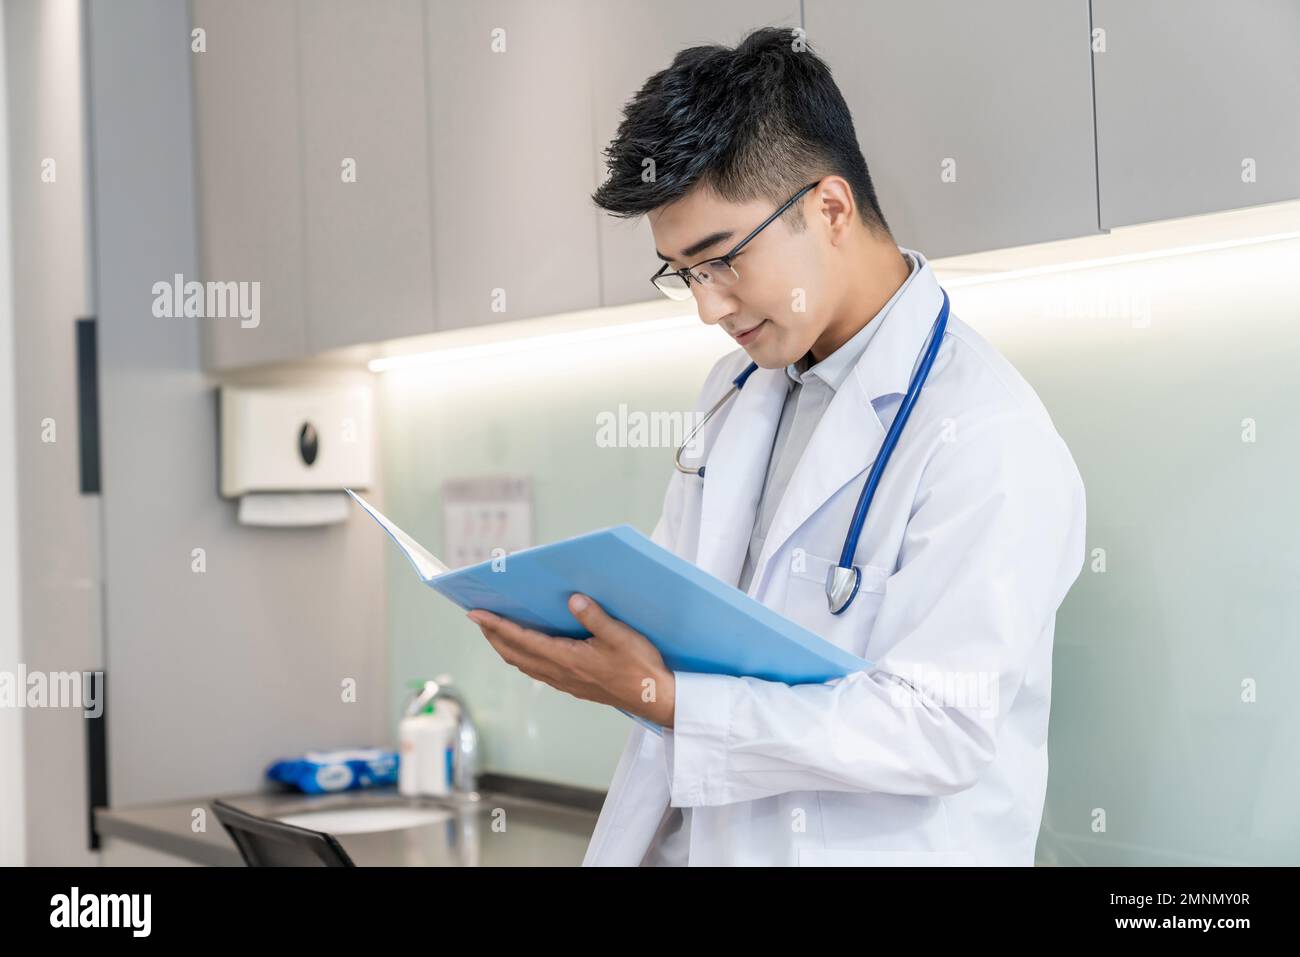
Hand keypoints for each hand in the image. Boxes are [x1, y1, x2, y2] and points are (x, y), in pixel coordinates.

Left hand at [467, 594, 675, 727]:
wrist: (655, 699)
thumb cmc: (640, 668)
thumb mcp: (621, 636)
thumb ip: (595, 617)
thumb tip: (573, 599)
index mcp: (567, 659)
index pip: (522, 639)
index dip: (496, 625)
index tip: (476, 614)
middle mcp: (560, 673)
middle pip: (514, 654)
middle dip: (493, 635)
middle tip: (478, 617)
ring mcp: (565, 682)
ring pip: (524, 664)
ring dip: (505, 647)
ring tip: (495, 630)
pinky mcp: (573, 685)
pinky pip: (537, 670)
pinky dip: (522, 657)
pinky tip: (526, 649)